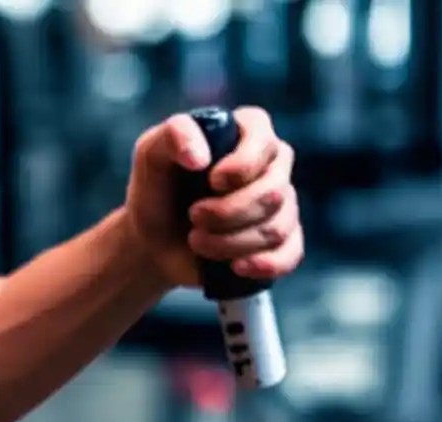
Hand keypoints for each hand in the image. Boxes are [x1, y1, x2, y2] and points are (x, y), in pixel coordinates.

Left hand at [125, 107, 302, 287]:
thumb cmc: (156, 190)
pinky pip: (290, 254)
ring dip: (229, 242)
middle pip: (273, 192)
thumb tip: (200, 158)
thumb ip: (174, 135)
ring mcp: (282, 204)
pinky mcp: (282, 241)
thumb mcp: (151, 153)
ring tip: (196, 241)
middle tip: (193, 217)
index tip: (212, 181)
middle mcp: (273, 165)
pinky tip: (236, 267)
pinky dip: (262, 265)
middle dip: (226, 213)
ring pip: (276, 228)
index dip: (242, 165)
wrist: (153, 239)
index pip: (264, 140)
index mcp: (249, 132)